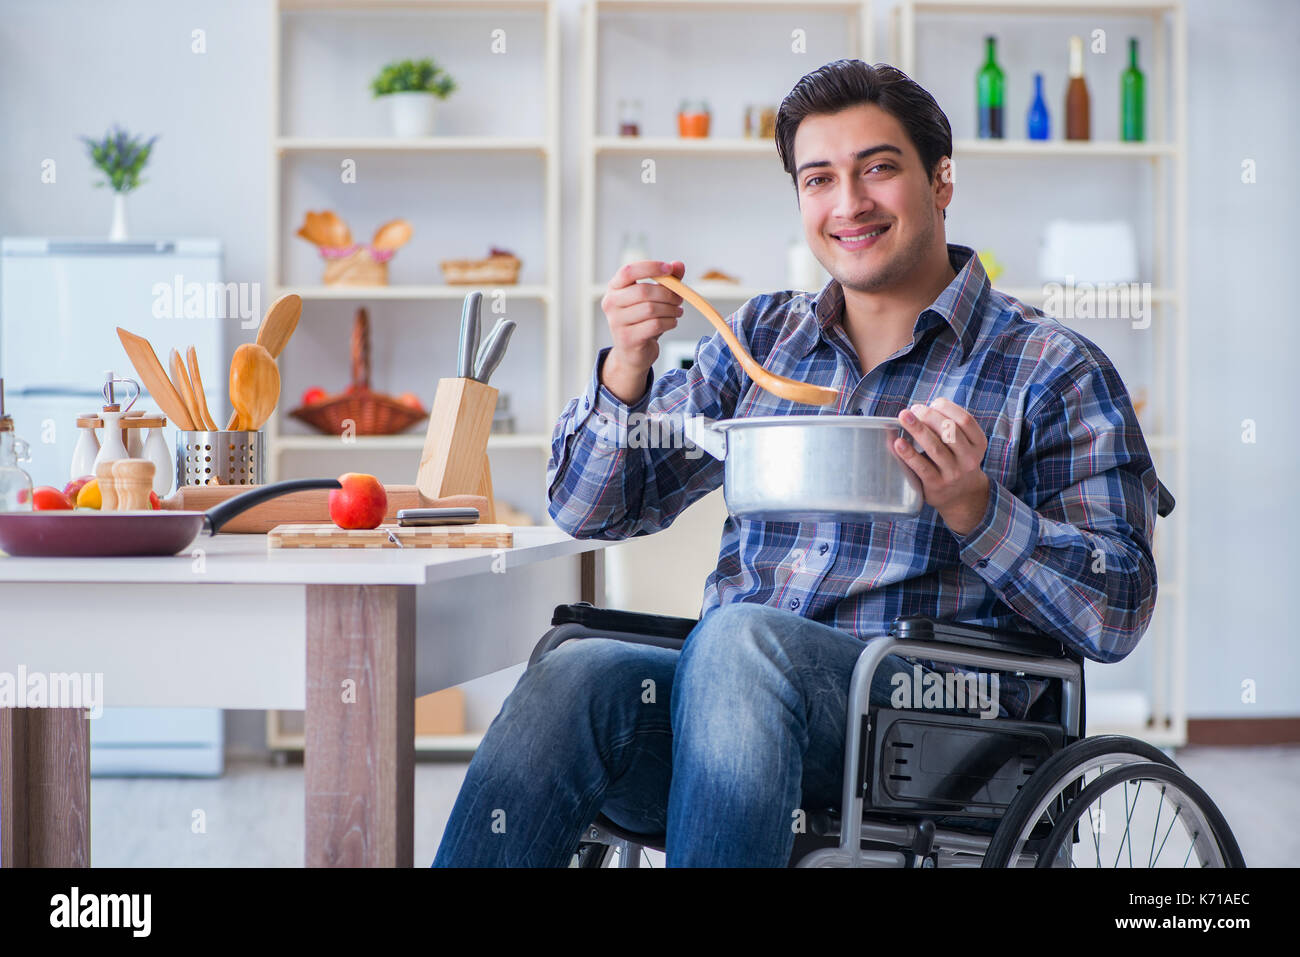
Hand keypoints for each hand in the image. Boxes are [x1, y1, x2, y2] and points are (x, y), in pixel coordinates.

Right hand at [600, 260, 685, 403]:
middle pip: (643, 291)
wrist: (632, 353)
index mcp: (614, 288)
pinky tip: (672, 322)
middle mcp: (611, 303)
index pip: (628, 271)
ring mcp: (616, 322)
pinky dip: (669, 322)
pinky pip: (654, 325)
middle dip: (667, 293)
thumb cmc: (643, 321)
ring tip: (677, 312)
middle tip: (679, 299)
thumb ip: (666, 280)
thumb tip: (679, 265)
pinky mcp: (627, 338)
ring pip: (651, 309)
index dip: (650, 267)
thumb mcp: (654, 298)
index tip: (669, 268)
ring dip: (671, 309)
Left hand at [892, 397, 990, 536]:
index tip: (933, 402)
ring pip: (935, 447)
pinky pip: (921, 467)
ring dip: (918, 429)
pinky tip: (898, 443)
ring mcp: (953, 473)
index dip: (948, 408)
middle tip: (913, 409)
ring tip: (904, 416)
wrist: (961, 496)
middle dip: (929, 416)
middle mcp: (969, 459)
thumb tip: (918, 409)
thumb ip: (949, 426)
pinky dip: (909, 454)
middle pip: (950, 431)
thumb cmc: (956, 461)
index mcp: (978, 443)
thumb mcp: (964, 444)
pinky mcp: (936, 484)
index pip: (965, 420)